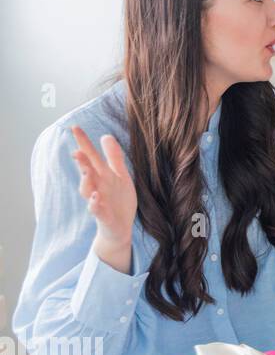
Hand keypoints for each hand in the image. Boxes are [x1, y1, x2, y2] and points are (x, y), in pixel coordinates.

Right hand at [70, 125, 136, 273]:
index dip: (83, 143)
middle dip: (82, 162)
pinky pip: (96, 209)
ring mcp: (98, 201)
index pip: (90, 157)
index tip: (75, 127)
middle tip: (77, 150)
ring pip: (88, 190)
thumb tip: (106, 135)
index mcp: (102, 176)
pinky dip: (95, 204)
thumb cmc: (118, 200)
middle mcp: (97, 186)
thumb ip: (114, 157)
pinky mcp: (103, 215)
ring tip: (87, 171)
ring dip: (86, 180)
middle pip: (87, 171)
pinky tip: (96, 197)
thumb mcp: (120, 176)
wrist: (119, 227)